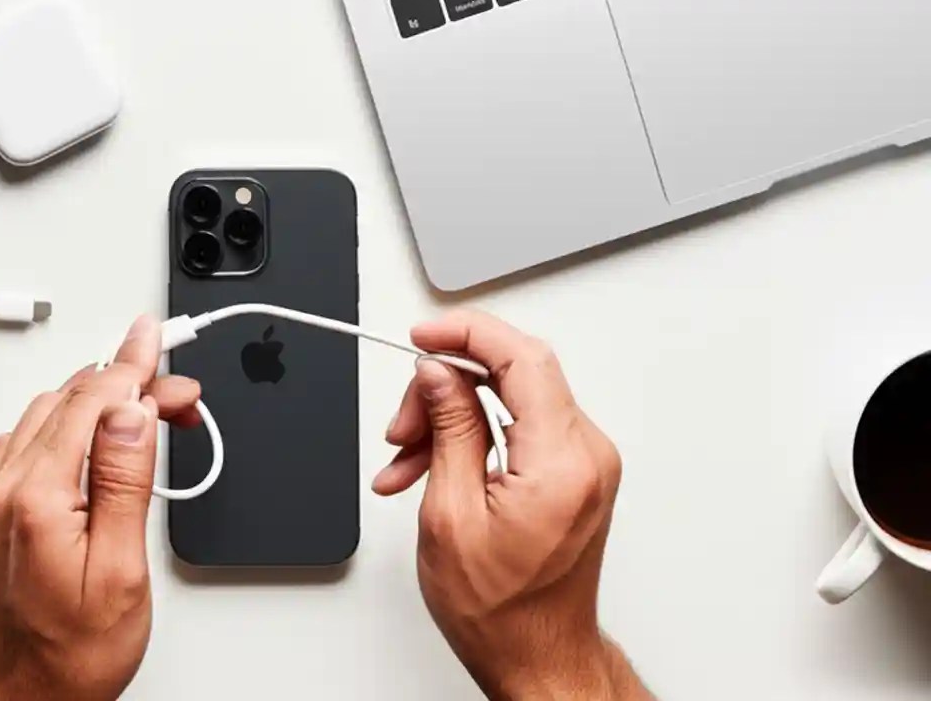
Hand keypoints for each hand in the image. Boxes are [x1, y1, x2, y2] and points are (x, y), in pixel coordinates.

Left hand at [0, 316, 200, 700]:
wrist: (28, 698)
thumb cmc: (75, 652)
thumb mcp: (121, 571)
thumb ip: (123, 482)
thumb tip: (131, 414)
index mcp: (36, 499)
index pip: (91, 402)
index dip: (133, 365)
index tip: (156, 337)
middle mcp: (4, 490)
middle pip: (71, 400)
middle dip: (128, 385)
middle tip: (178, 395)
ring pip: (48, 414)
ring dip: (99, 402)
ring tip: (148, 417)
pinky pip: (26, 440)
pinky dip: (66, 424)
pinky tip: (93, 438)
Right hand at [373, 311, 648, 699]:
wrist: (537, 655)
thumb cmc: (501, 610)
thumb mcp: (451, 514)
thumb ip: (449, 428)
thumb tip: (439, 371)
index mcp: (562, 463)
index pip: (522, 358)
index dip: (466, 333)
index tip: (423, 335)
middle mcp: (587, 455)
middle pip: (512, 375)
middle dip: (444, 390)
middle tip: (401, 428)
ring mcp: (585, 463)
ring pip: (509, 401)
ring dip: (450, 419)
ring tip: (405, 462)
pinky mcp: (574, 472)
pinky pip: (519, 429)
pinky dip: (472, 439)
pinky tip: (430, 467)